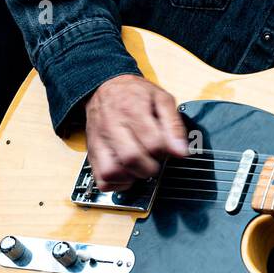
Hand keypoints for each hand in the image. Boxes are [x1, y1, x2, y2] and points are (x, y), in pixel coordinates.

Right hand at [83, 74, 187, 189]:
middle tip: (156, 160)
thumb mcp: (162, 99)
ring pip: (112, 172)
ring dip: (132, 176)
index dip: (166, 151)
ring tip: (141, 167)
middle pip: (132, 159)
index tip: (170, 150)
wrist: (104, 89)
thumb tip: (181, 151)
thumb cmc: (135, 94)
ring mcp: (99, 142)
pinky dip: (116, 183)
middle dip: (151, 167)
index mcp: (132, 110)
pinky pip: (101, 179)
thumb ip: (174, 124)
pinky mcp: (92, 153)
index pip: (153, 142)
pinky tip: (127, 173)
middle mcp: (112, 127)